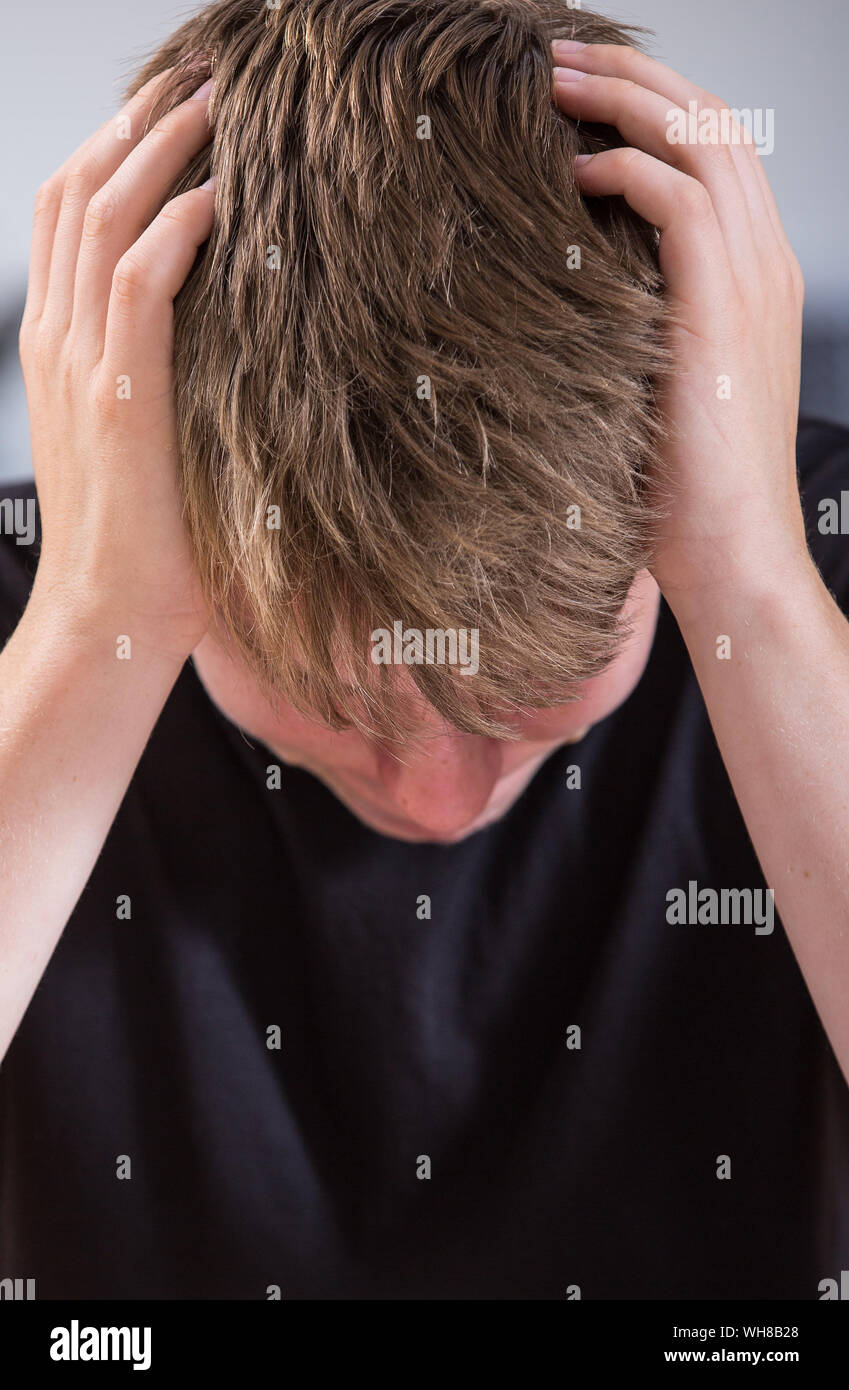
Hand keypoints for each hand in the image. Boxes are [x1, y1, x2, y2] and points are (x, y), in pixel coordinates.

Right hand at [19, 70, 215, 660]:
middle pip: (78, 193)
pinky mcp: (121, 395)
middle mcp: (57, 340)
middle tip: (198, 79)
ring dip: (158, 149)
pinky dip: (176, 224)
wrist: (108, 616)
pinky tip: (219, 193)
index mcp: (59, 347)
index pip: (69, 217)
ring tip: (214, 103)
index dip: (114, 151)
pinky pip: (138, 280)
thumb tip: (224, 347)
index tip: (172, 113)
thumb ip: (157, 380)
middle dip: (136, 124)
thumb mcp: (143, 443)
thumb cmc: (144, 543)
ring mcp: (81, 364)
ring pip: (102, 218)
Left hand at [551, 40, 809, 619]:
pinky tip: (572, 174)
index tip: (581, 100)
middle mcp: (764, 264)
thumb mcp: (659, 392)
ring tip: (554, 85)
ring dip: (623, 101)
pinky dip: (624, 168)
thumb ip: (634, 330)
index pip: (718, 155)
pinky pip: (678, 198)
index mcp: (755, 279)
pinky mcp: (721, 307)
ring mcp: (751, 281)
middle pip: (714, 123)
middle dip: (633, 78)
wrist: (732, 555)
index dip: (653, 109)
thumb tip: (562, 302)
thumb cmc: (685, 495)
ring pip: (701, 140)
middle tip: (557, 60)